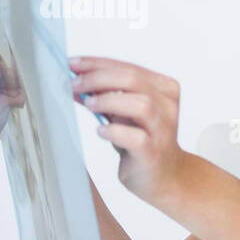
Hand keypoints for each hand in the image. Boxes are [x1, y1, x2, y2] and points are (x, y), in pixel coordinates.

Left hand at [70, 55, 186, 205]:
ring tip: (89, 105)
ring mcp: (163, 130)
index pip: (129, 67)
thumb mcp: (123, 112)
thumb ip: (105, 95)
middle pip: (134, 80)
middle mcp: (167, 107)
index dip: (97, 64)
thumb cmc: (142, 140)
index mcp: (164, 89)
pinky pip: (136, 138)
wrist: (164, 176)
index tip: (73, 64)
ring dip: (109, 101)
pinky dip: (115, 131)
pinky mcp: (154, 152)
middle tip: (75, 84)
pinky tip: (101, 131)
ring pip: (142, 105)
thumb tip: (75, 80)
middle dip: (99, 78)